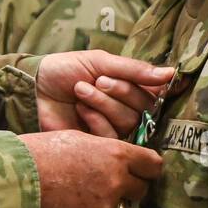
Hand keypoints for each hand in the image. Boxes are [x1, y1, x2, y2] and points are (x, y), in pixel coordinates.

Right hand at [18, 130, 162, 207]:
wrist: (13, 179)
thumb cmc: (40, 151)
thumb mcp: (76, 139)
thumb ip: (103, 151)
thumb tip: (115, 160)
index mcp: (115, 154)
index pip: (153, 165)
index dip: (148, 167)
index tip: (142, 169)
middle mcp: (115, 181)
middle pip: (141, 190)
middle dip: (129, 187)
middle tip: (108, 182)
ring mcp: (103, 207)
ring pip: (116, 207)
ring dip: (104, 202)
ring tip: (75, 192)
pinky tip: (63, 204)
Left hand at [36, 49, 173, 137]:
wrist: (36, 86)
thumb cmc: (67, 69)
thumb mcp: (100, 61)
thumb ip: (134, 69)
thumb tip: (171, 73)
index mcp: (131, 88)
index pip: (156, 92)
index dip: (149, 86)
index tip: (129, 74)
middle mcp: (127, 109)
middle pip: (144, 108)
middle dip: (121, 92)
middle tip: (99, 81)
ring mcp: (113, 128)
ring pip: (129, 122)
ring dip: (104, 103)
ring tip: (82, 90)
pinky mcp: (98, 145)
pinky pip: (112, 138)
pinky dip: (96, 120)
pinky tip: (80, 109)